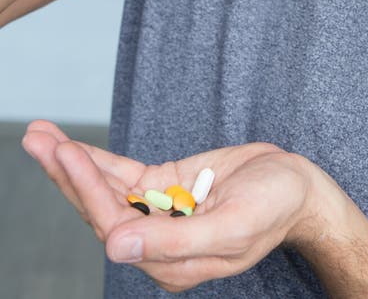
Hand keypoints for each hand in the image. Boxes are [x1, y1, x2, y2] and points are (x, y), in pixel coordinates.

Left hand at [22, 119, 315, 293]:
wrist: (298, 186)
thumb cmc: (274, 209)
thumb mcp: (232, 227)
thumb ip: (174, 241)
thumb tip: (116, 248)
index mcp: (171, 263)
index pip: (116, 227)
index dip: (89, 191)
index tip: (68, 153)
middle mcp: (156, 241)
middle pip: (99, 208)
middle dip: (66, 174)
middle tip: (37, 138)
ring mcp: (159, 211)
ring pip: (105, 188)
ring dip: (73, 163)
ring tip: (41, 136)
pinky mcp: (165, 186)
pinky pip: (124, 173)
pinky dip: (98, 159)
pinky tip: (72, 146)